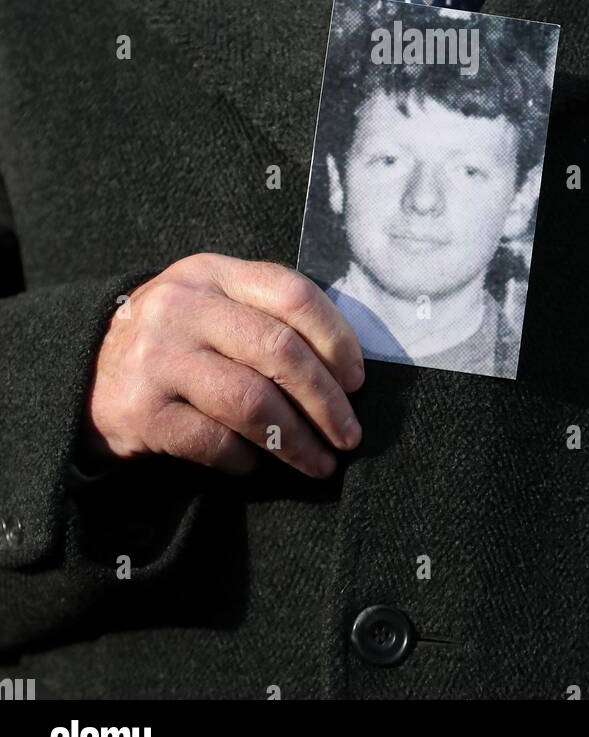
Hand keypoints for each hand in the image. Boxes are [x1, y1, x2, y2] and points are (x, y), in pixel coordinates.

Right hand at [82, 254, 363, 478]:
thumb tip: (344, 366)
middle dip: (326, 401)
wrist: (84, 369)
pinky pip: (214, 441)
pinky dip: (244, 458)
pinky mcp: (142, 411)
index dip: (336, 338)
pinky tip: (254, 463)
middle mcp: (183, 307)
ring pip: (252, 402)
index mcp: (211, 272)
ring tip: (319, 463)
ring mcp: (158, 358)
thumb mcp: (210, 301)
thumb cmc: (173, 337)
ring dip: (296, 441)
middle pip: (279, 351)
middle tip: (349, 434)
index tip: (357, 379)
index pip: (291, 294)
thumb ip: (264, 312)